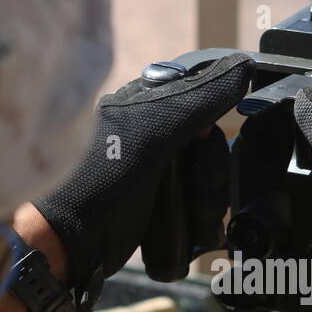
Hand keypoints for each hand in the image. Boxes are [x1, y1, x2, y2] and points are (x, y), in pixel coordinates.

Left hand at [35, 53, 250, 311]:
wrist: (67, 244)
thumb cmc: (98, 182)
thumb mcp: (151, 134)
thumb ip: (197, 100)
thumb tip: (243, 67)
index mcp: (148, 107)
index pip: (207, 107)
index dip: (213, 133)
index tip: (205, 148)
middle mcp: (156, 138)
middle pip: (213, 152)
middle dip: (210, 178)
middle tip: (194, 190)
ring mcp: (160, 177)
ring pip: (211, 185)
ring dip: (207, 206)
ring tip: (188, 218)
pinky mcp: (162, 211)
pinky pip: (201, 213)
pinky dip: (201, 225)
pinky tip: (189, 231)